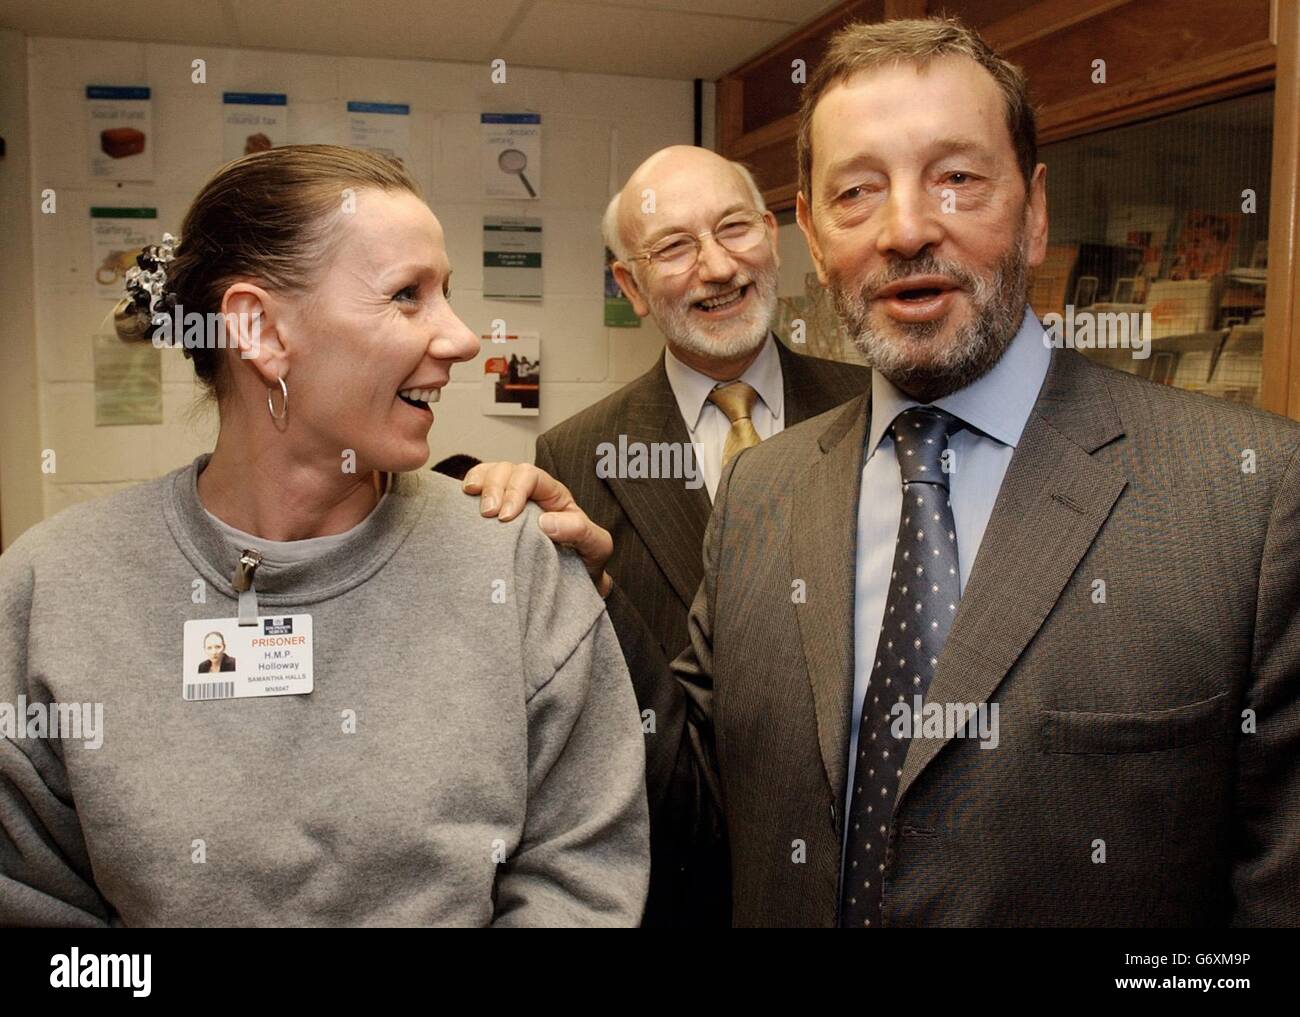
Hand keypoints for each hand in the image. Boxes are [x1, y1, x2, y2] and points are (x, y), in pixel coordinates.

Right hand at [463, 462, 613, 597]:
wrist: (573, 585)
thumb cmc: (586, 561)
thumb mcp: (596, 546)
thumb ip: (580, 530)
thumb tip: (546, 522)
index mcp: (554, 495)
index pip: (531, 476)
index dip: (516, 489)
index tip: (507, 517)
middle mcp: (531, 493)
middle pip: (507, 469)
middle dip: (494, 487)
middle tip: (488, 514)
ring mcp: (509, 502)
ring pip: (489, 474)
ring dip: (478, 483)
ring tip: (472, 503)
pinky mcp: (493, 519)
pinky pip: (476, 494)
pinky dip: (465, 494)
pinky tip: (462, 506)